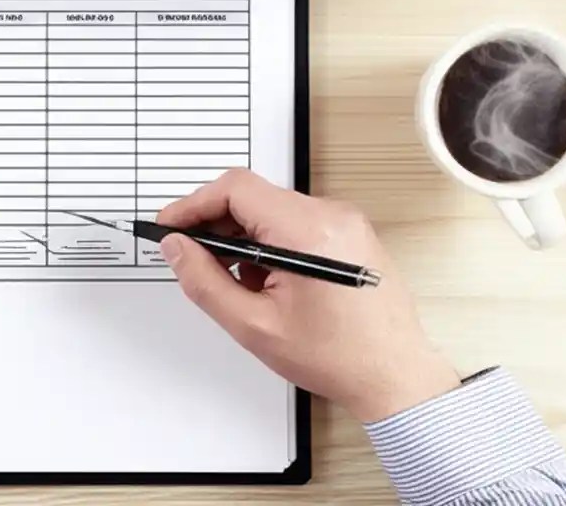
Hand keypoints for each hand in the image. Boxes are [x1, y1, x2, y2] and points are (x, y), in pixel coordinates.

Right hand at [157, 169, 459, 421]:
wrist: (394, 375)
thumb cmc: (338, 357)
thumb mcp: (253, 325)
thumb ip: (205, 281)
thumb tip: (177, 248)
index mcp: (307, 231)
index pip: (235, 189)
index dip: (194, 204)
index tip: (171, 226)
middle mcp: (331, 215)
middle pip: (253, 196)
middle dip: (216, 224)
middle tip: (193, 258)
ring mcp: (344, 221)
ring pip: (272, 209)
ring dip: (243, 236)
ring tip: (238, 282)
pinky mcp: (350, 233)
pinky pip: (296, 221)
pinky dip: (270, 242)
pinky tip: (266, 282)